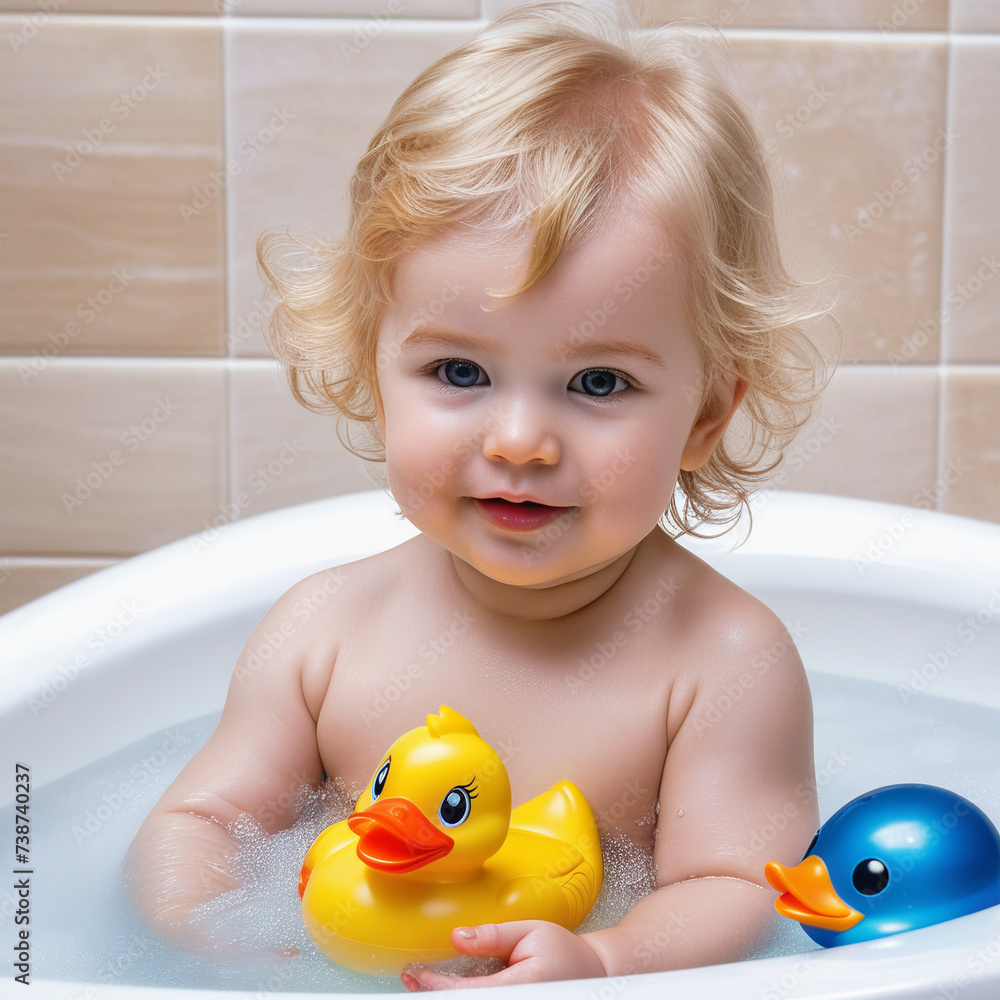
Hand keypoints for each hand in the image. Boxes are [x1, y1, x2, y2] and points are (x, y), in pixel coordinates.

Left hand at [400, 920, 606, 990]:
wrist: (591, 973)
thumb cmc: (563, 951)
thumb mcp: (529, 931)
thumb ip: (492, 936)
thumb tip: (457, 938)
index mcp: (523, 986)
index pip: (468, 991)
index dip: (437, 985)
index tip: (416, 972)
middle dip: (434, 996)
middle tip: (411, 980)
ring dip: (446, 998)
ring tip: (422, 985)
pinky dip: (463, 996)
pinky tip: (448, 991)